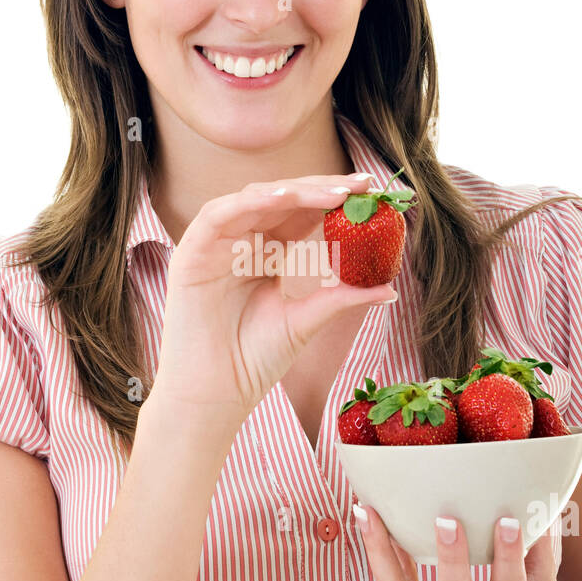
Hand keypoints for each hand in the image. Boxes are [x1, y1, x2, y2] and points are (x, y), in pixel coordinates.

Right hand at [154, 172, 398, 421]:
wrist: (216, 394)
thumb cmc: (254, 361)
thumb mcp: (306, 322)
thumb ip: (341, 298)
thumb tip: (391, 289)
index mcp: (266, 255)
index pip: (301, 215)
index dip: (333, 201)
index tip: (370, 194)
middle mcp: (241, 244)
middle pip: (282, 200)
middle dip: (322, 189)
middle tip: (361, 186)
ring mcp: (215, 245)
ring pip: (254, 199)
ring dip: (293, 191)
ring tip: (333, 193)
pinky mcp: (190, 252)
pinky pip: (218, 215)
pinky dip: (250, 202)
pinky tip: (283, 197)